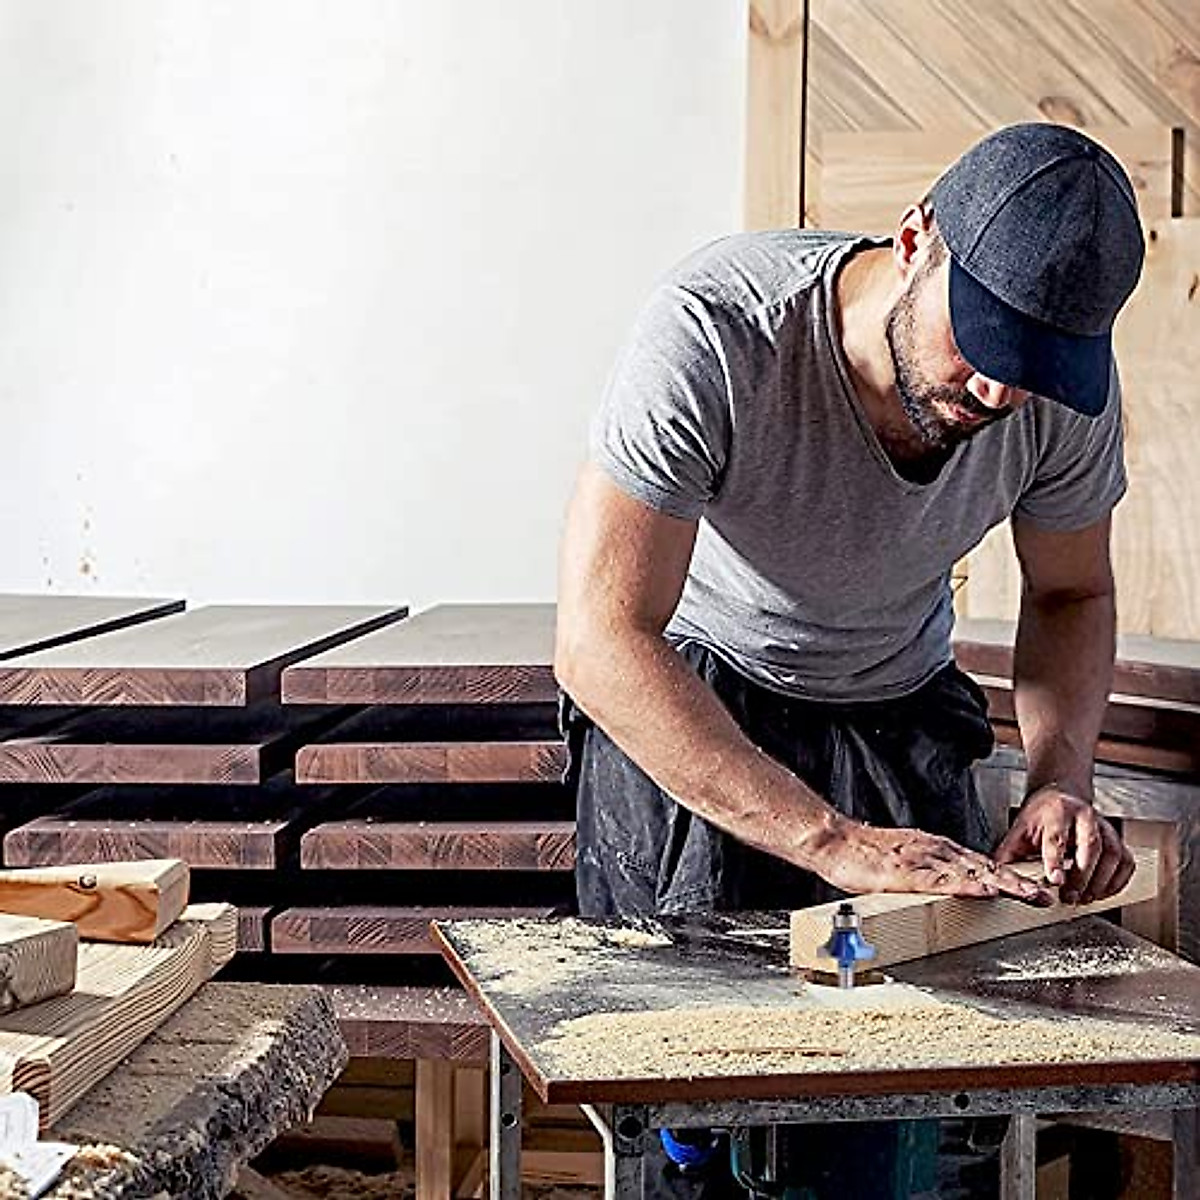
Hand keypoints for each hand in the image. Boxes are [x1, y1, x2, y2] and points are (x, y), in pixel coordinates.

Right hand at [806, 818, 1052, 903]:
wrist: (830, 841)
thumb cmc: (857, 854)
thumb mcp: (897, 861)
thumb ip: (918, 872)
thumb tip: (936, 887)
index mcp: (931, 848)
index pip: (977, 862)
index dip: (1006, 875)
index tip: (1030, 886)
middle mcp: (932, 850)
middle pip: (983, 866)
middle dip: (1016, 881)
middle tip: (1046, 895)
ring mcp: (920, 860)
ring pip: (970, 871)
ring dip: (1003, 884)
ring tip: (1030, 895)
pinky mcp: (905, 873)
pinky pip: (942, 880)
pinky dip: (967, 885)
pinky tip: (985, 891)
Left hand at [995, 784, 1134, 904]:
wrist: (1061, 796)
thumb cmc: (1040, 816)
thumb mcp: (1019, 829)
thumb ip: (1009, 854)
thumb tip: (995, 878)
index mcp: (1057, 811)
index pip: (1056, 837)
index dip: (1056, 860)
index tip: (1055, 880)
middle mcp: (1085, 816)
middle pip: (1090, 847)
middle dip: (1082, 876)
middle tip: (1070, 897)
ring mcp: (1104, 826)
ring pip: (1113, 854)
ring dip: (1101, 882)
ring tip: (1085, 898)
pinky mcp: (1117, 838)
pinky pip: (1126, 861)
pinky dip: (1118, 881)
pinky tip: (1103, 892)